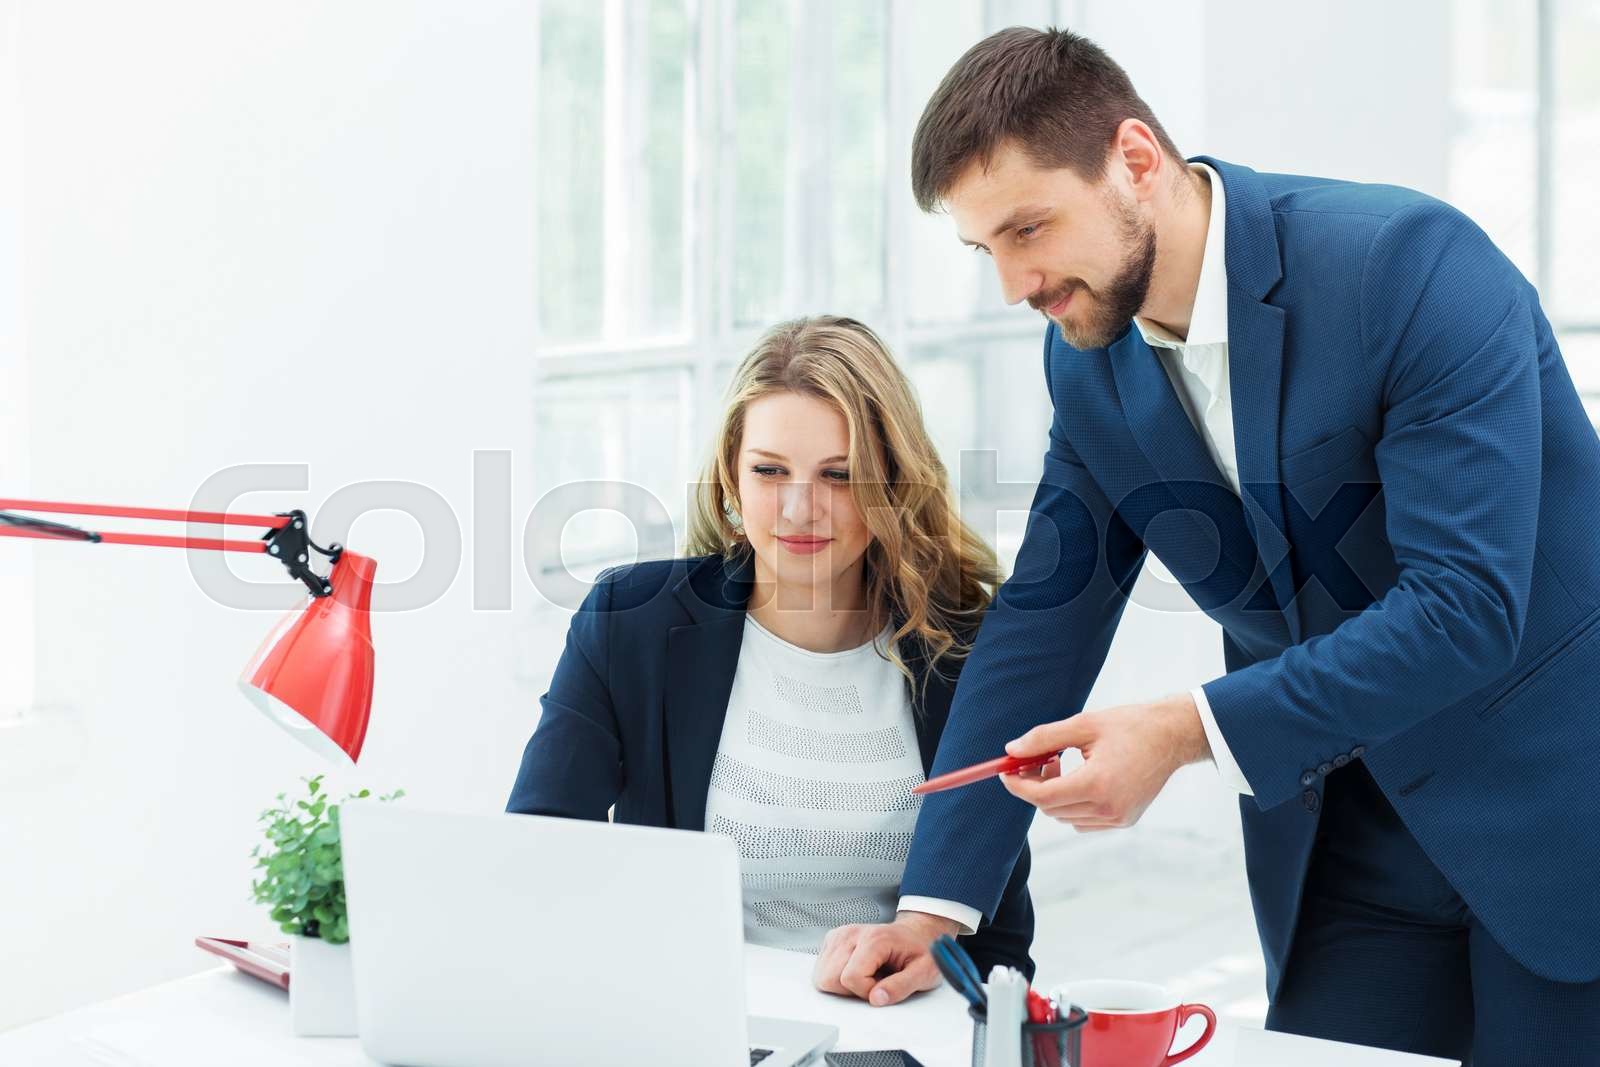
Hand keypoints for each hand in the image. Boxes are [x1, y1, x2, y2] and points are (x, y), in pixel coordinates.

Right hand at [812, 910, 959, 1005]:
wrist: (916, 934)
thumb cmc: (920, 952)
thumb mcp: (923, 973)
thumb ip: (900, 987)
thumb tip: (876, 999)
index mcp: (874, 939)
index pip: (850, 978)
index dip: (867, 991)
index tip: (884, 985)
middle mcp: (852, 933)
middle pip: (829, 978)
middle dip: (851, 990)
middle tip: (875, 981)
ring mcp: (840, 935)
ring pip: (822, 976)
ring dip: (843, 984)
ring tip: (867, 975)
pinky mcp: (833, 940)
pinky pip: (822, 970)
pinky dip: (837, 976)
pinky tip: (857, 969)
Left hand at [998, 693, 1210, 831]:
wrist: (1171, 737)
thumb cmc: (1129, 726)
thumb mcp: (1083, 724)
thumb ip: (1044, 738)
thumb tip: (1011, 750)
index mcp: (1098, 784)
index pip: (1043, 797)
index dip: (1019, 786)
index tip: (1006, 771)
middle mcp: (1108, 808)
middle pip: (1051, 808)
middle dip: (1034, 786)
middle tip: (1034, 759)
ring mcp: (1118, 818)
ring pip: (1065, 816)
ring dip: (1053, 794)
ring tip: (1060, 763)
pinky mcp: (1124, 821)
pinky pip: (1083, 821)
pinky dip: (1071, 804)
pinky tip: (1079, 778)